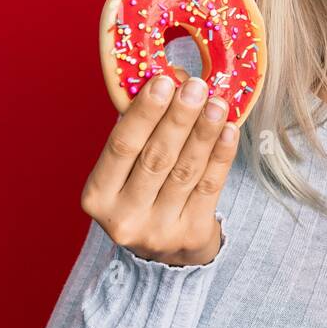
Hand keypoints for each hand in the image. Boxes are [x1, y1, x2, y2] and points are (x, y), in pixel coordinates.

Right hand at [79, 74, 236, 266]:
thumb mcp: (130, 165)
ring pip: (185, 171)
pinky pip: (209, 187)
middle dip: (178, 118)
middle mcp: (123, 217)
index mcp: (98, 195)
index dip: (144, 113)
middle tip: (196, 87)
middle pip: (156, 158)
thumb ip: (145, 127)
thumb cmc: (144, 190)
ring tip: (217, 102)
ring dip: (204, 132)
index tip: (163, 81)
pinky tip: (229, 129)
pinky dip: (221, 155)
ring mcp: (158, 231)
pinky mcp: (190, 235)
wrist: (166, 248)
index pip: (121, 146)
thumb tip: (177, 79)